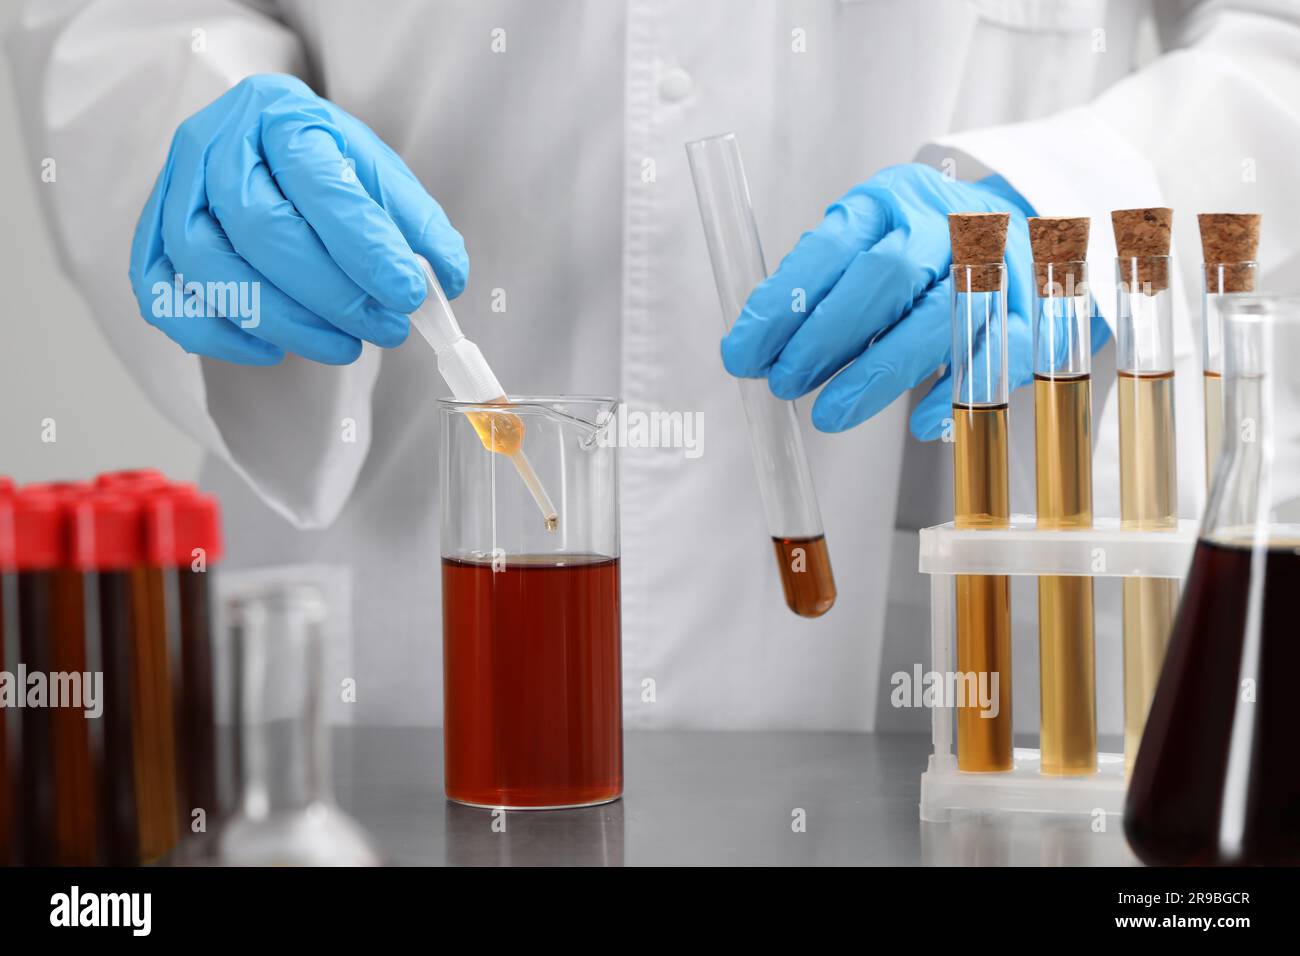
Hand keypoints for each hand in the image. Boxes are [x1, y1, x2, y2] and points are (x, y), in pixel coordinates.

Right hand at [129, 74, 467, 364]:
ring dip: (285, 322)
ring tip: (344, 346)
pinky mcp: (152, 237)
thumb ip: (416, 224)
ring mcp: (173, 191)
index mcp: (280, 114)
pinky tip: (273, 350)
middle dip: (333, 295)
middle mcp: (214, 145)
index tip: (409, 293)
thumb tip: (445, 278)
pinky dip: (219, 334)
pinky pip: (165, 297)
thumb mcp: (378, 174)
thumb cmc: (323, 165)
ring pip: (209, 267)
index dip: (367, 248)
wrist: (260, 147)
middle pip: (262, 230)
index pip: (320, 185)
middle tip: (385, 328)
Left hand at [721, 164, 1041, 439]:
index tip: (743, 355)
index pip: (829, 248)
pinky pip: (1001, 357)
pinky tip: (917, 426)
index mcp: (891, 199)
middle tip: (786, 383)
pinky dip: (956, 394)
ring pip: (943, 318)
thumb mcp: (862, 241)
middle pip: (887, 276)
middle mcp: (948, 223)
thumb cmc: (917, 246)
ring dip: (880, 372)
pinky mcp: (1035, 311)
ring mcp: (999, 265)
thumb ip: (813, 287)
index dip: (781, 305)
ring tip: (830, 414)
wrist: (1016, 224)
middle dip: (827, 338)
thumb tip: (750, 351)